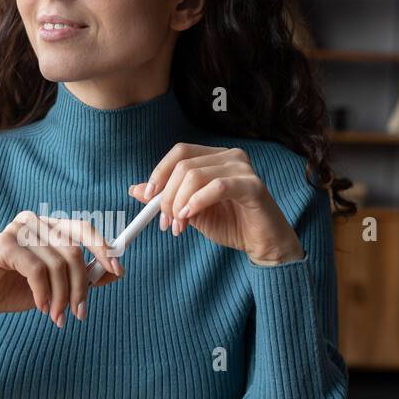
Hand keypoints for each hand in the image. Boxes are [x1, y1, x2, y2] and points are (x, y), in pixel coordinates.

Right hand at [0, 211, 123, 328]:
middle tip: (79, 313)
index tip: (118, 270)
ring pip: (58, 263)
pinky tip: (40, 307)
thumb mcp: (57, 286)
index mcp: (50, 226)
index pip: (84, 230)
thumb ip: (83, 276)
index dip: (104, 249)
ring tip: (57, 317)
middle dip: (81, 286)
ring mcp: (18, 230)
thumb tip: (115, 272)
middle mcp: (36, 222)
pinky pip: (37, 270)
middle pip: (74, 250)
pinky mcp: (4, 244)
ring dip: (61, 296)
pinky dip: (43, 292)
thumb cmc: (17, 290)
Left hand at [128, 144, 304, 263]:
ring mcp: (243, 168)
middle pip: (184, 166)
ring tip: (179, 227)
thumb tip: (135, 189)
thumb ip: (167, 198)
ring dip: (179, 205)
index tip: (146, 197)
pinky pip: (216, 187)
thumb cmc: (232, 225)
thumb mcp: (192, 211)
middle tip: (165, 222)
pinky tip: (191, 218)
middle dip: (167, 197)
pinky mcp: (252, 186)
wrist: (263, 245)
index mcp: (216, 158)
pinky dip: (197, 202)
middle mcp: (230, 156)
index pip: (180, 153)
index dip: (159, 172)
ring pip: (195, 176)